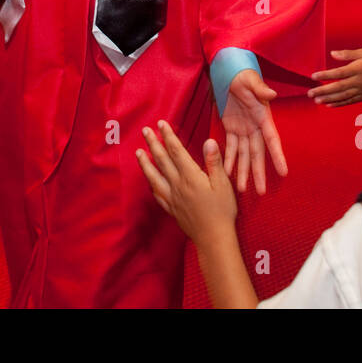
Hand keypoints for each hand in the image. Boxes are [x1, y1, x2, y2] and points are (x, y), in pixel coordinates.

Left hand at [136, 122, 235, 243]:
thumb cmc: (222, 211)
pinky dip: (151, 184)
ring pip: (154, 176)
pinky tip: (149, 181)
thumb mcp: (223, 185)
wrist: (213, 238)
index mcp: (191, 176)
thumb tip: (209, 141)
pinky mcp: (171, 209)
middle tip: (145, 131)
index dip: (168, 136)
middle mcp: (177, 185)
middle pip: (162, 160)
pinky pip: (157, 194)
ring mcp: (172, 197)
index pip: (176, 151)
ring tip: (138, 152)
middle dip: (153, 144)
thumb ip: (214, 162)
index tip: (161, 124)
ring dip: (145, 163)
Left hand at [221, 69, 287, 193]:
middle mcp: (255, 127)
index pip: (272, 140)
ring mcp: (243, 129)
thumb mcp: (251, 80)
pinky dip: (229, 160)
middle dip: (259, 173)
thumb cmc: (243, 74)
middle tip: (260, 192)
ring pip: (244, 155)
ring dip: (243, 171)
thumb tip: (272, 94)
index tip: (284, 172)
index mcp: (263, 117)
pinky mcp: (231, 128)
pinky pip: (230, 147)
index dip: (277, 156)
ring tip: (241, 189)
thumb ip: (260, 89)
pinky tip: (227, 173)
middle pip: (258, 154)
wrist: (229, 71)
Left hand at [309, 48, 361, 105]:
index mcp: (358, 69)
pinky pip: (350, 101)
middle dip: (323, 91)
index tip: (313, 76)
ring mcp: (361, 90)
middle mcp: (359, 81)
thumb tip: (332, 53)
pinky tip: (329, 105)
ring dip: (329, 99)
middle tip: (310, 93)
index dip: (325, 75)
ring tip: (317, 100)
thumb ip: (347, 54)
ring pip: (343, 96)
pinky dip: (339, 104)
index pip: (339, 73)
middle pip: (338, 87)